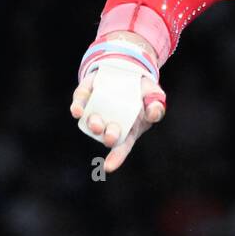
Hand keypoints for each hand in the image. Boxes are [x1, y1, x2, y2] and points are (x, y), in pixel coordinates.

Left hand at [70, 47, 165, 173]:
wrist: (127, 68)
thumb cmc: (143, 90)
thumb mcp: (155, 96)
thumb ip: (157, 106)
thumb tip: (153, 113)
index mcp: (128, 128)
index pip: (122, 146)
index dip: (116, 157)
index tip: (108, 167)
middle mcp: (109, 123)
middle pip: (106, 134)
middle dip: (108, 136)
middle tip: (110, 135)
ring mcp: (96, 110)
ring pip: (91, 122)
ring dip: (93, 124)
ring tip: (96, 122)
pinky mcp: (86, 96)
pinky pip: (80, 103)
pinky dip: (78, 107)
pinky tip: (78, 111)